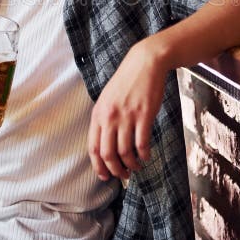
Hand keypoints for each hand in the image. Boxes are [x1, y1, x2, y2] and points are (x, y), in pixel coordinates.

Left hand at [88, 40, 169, 180]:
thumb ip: (104, 119)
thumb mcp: (107, 98)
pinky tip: (146, 156)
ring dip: (131, 165)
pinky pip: (141, 143)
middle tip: (123, 175)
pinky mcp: (144, 115)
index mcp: (98, 113)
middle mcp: (110, 116)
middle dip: (115, 170)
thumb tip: (105, 144)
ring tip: (136, 167)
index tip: (105, 176)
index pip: (93, 147)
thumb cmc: (127, 81)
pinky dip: (144, 155)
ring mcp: (127, 116)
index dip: (98, 166)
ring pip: (125, 152)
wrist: (145, 63)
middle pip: (108, 154)